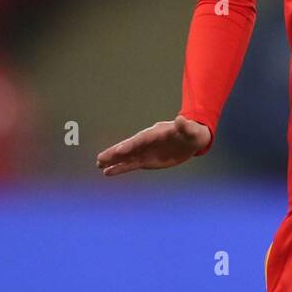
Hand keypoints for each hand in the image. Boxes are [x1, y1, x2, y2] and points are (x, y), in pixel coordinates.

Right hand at [96, 114, 211, 175]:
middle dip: (115, 153)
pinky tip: (108, 172)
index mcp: (156, 133)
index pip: (141, 140)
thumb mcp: (192, 130)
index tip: (119, 151)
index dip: (130, 145)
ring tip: (99, 165)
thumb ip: (185, 126)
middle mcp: (147, 142)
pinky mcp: (146, 160)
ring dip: (113, 161)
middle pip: (129, 147)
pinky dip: (120, 168)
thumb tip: (181, 119)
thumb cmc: (192, 133)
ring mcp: (145, 151)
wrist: (191, 139)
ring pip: (127, 157)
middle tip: (100, 158)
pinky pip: (131, 165)